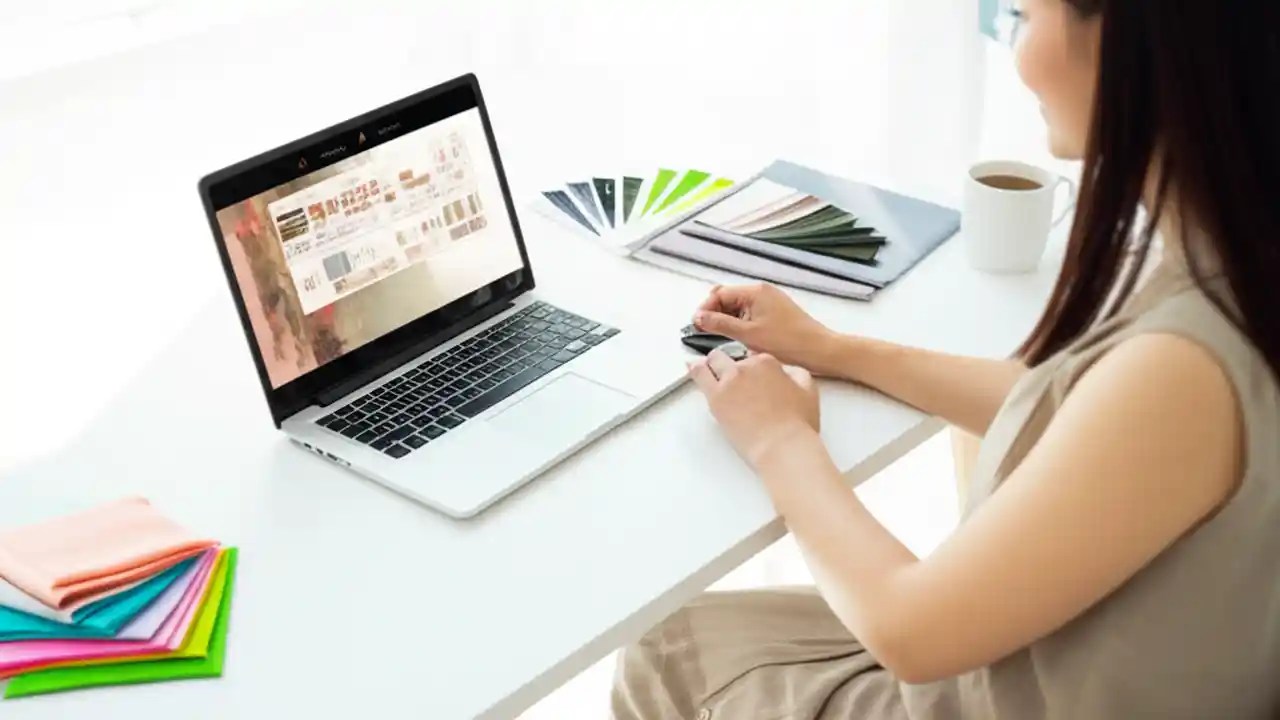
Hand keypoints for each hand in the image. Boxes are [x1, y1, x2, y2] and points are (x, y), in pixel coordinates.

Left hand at [689, 350, 820, 467]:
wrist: (782, 446)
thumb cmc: (796, 424)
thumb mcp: (808, 389)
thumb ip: (795, 373)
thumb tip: (785, 371)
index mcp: (768, 363)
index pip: (754, 357)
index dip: (753, 368)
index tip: (753, 377)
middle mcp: (746, 367)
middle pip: (732, 357)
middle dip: (731, 363)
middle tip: (733, 377)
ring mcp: (729, 381)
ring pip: (713, 361)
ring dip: (712, 363)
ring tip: (708, 367)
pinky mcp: (716, 397)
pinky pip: (699, 375)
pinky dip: (695, 369)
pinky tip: (692, 367)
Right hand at [693, 283, 838, 375]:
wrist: (819, 351)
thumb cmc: (788, 342)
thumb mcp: (748, 335)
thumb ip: (720, 324)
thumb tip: (699, 318)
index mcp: (755, 292)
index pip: (720, 294)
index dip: (706, 308)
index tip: (696, 324)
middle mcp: (762, 292)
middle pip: (728, 298)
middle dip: (715, 313)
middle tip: (704, 332)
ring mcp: (769, 302)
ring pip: (738, 308)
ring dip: (727, 320)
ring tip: (720, 338)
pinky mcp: (774, 313)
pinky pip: (750, 314)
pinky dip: (740, 324)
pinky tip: (738, 339)